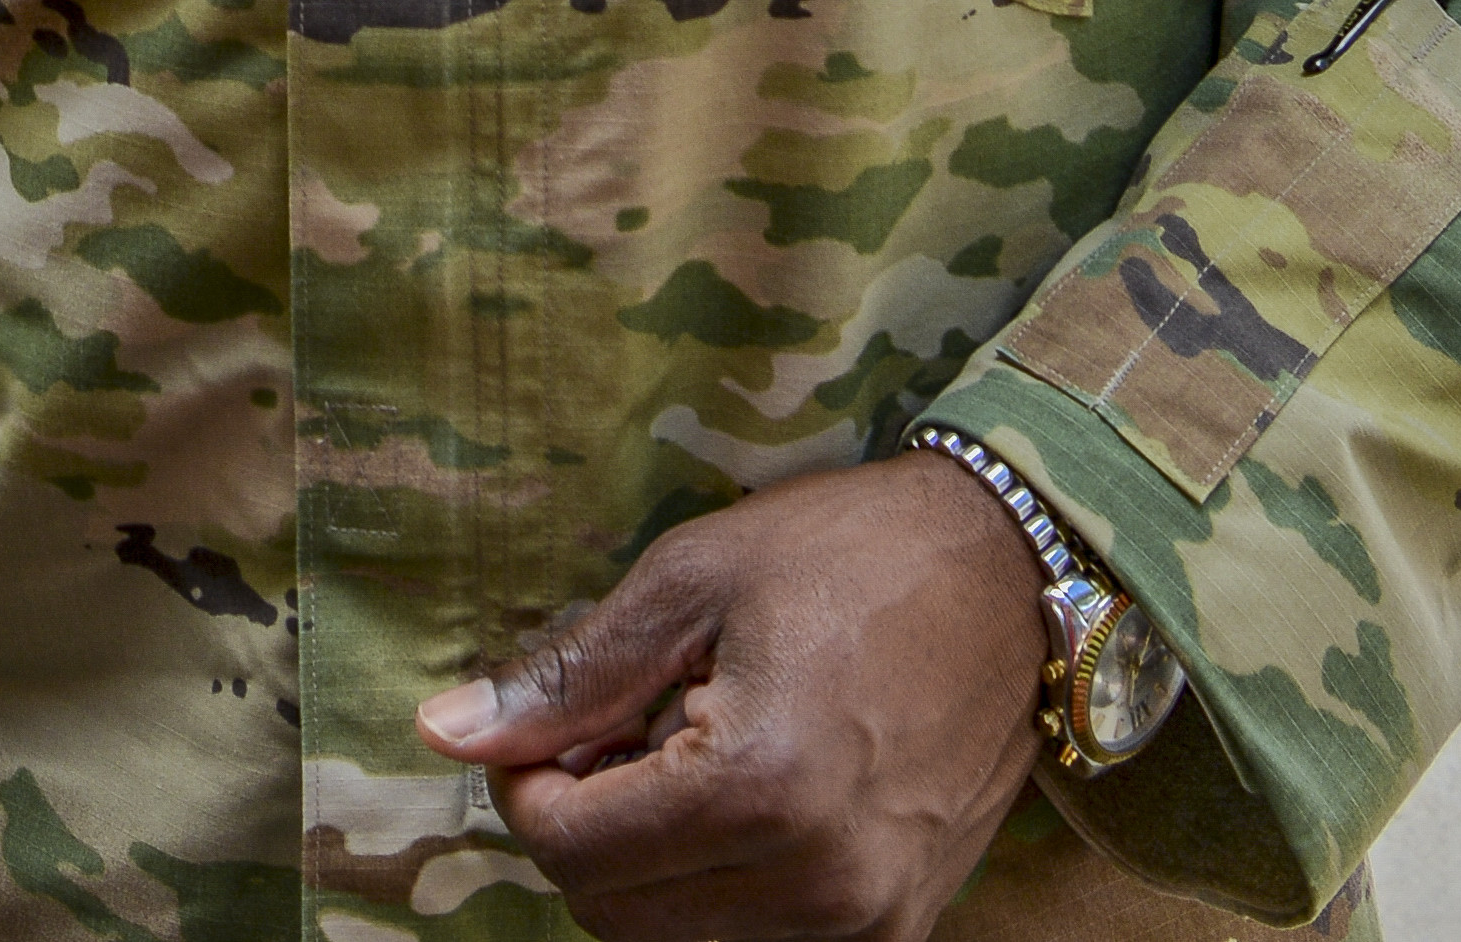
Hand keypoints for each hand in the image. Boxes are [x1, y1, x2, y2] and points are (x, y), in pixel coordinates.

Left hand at [422, 455, 1045, 941]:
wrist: (1014, 577)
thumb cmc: (849, 556)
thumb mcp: (689, 582)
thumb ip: (567, 677)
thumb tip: (446, 733)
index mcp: (758, 789)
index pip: (571, 852)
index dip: (526, 786)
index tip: (547, 726)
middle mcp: (822, 883)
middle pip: (617, 915)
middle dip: (583, 831)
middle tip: (610, 739)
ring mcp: (870, 920)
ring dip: (648, 868)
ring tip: (676, 761)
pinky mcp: (900, 928)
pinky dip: (716, 891)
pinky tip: (732, 803)